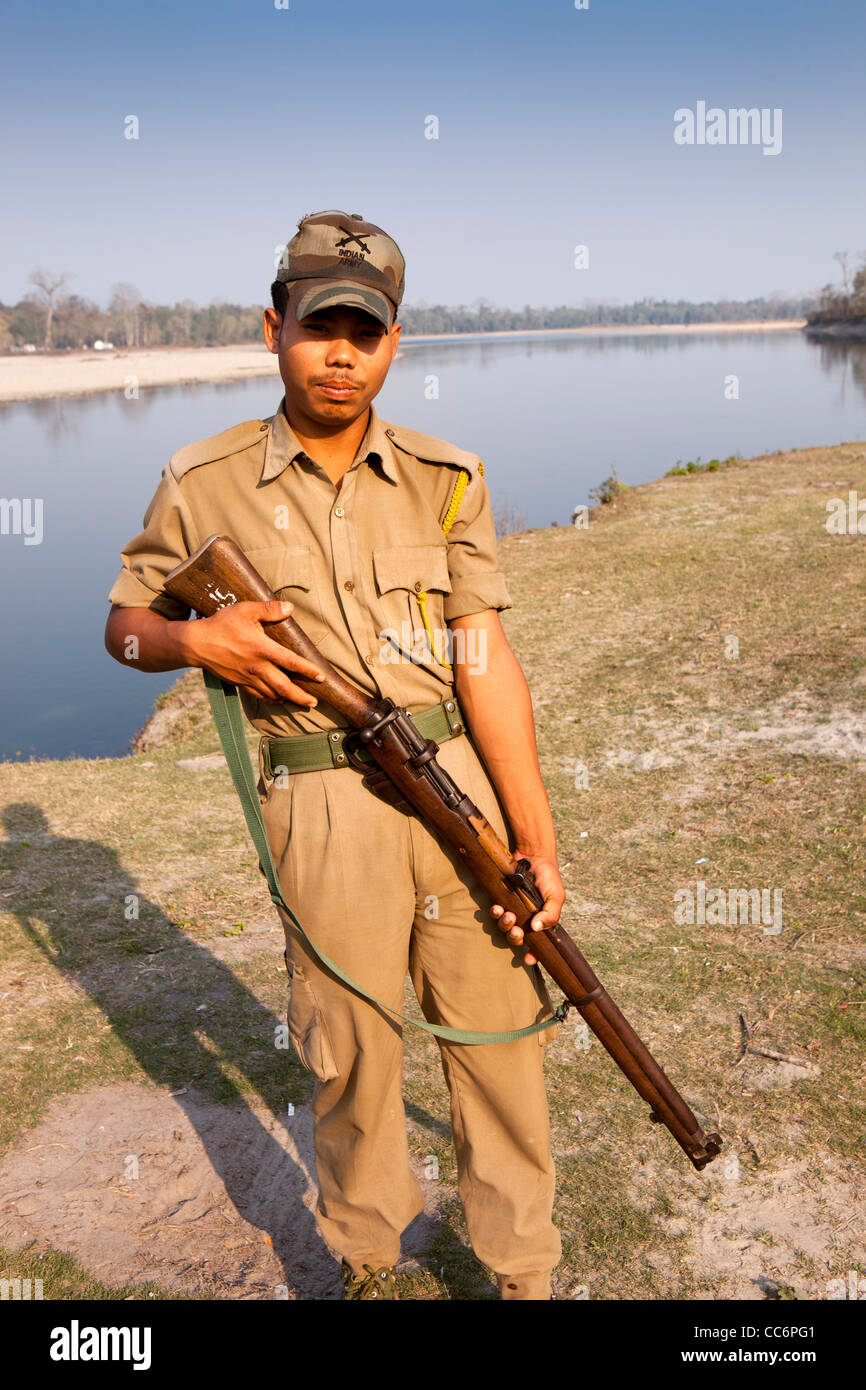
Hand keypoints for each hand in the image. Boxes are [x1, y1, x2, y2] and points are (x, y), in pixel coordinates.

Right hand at [184, 600, 325, 704]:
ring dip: (288, 699)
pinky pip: (258, 695)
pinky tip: (278, 699)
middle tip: (314, 702)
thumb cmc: (221, 624)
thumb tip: (290, 607)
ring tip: (302, 703)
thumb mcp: (245, 610)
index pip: (290, 661)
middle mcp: (256, 666)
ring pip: (272, 693)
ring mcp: (247, 677)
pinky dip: (271, 699)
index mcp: (261, 648)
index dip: (307, 670)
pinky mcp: (239, 682)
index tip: (321, 677)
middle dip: (300, 696)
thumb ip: (269, 609)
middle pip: (283, 686)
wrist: (196, 644)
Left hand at [490, 853, 564, 966]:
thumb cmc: (548, 877)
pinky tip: (497, 907)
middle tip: (516, 930)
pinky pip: (494, 913)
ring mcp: (513, 909)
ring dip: (504, 924)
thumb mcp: (556, 896)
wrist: (533, 855)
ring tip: (507, 915)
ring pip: (504, 927)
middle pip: (517, 937)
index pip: (538, 944)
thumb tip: (536, 928)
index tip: (527, 960)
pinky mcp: (502, 899)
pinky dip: (494, 913)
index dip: (532, 954)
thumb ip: (551, 914)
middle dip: (514, 937)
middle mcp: (526, 918)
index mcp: (541, 921)